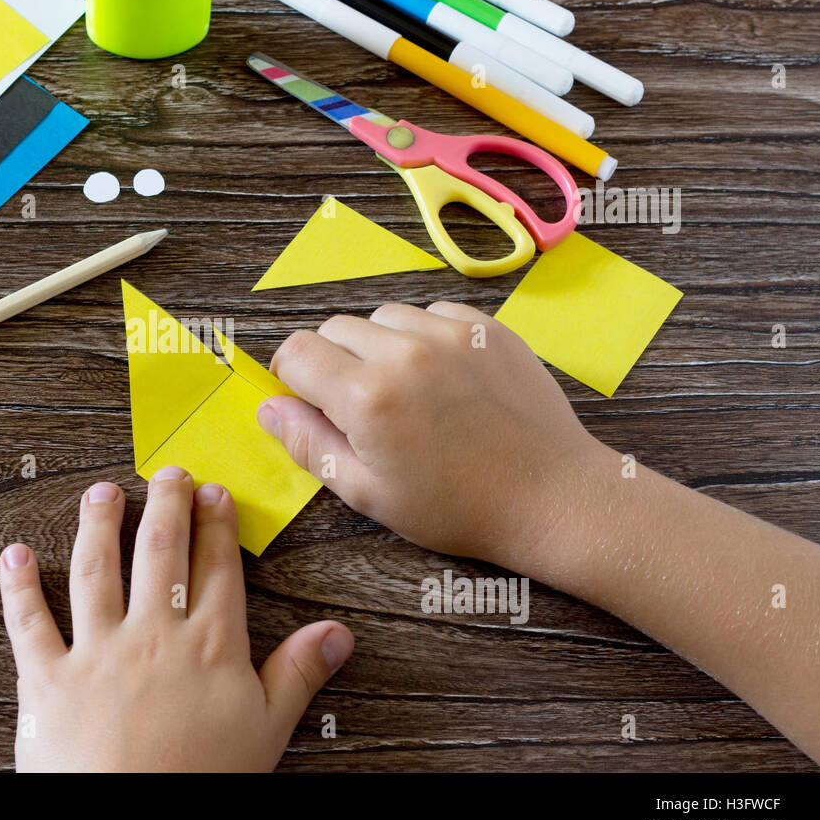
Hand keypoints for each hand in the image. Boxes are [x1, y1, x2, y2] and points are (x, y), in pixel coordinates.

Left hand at [0, 467, 353, 771]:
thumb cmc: (202, 783)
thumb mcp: (265, 732)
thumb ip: (296, 675)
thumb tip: (338, 633)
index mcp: (208, 647)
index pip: (215, 569)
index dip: (216, 525)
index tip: (214, 493)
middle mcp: (152, 635)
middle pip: (160, 552)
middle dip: (166, 505)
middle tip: (169, 473)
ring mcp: (96, 653)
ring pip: (97, 570)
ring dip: (99, 524)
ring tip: (102, 493)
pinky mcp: (47, 680)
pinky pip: (30, 622)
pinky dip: (19, 586)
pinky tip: (16, 554)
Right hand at [259, 302, 602, 565]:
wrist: (551, 496)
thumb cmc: (456, 507)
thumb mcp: (368, 492)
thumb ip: (309, 443)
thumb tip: (268, 408)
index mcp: (368, 397)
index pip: (296, 352)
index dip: (291, 377)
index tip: (308, 400)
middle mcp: (404, 352)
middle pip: (334, 328)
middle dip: (333, 362)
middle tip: (360, 407)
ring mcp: (450, 332)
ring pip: (381, 317)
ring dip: (378, 345)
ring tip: (404, 391)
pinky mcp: (486, 326)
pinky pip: (430, 312)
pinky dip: (423, 337)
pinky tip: (441, 378)